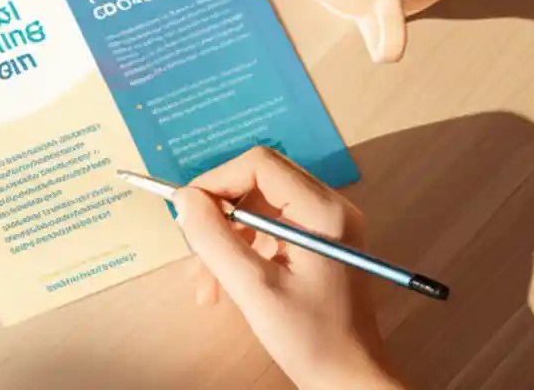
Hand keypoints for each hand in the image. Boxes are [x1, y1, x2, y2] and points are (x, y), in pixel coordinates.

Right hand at [173, 147, 401, 389]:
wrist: (348, 378)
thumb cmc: (309, 337)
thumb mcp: (253, 288)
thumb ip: (214, 238)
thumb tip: (184, 199)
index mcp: (323, 213)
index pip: (259, 165)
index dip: (217, 182)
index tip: (189, 213)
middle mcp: (329, 209)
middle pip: (257, 182)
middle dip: (219, 214)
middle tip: (195, 249)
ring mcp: (325, 227)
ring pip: (257, 207)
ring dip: (225, 237)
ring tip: (205, 282)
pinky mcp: (318, 245)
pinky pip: (268, 229)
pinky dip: (241, 250)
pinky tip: (223, 284)